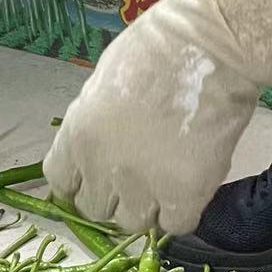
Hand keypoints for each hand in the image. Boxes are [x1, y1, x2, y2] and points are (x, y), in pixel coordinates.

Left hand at [45, 0, 271, 233]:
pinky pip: (174, 226)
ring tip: (164, 186)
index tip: (93, 181)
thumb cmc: (159, 46)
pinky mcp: (184, 194)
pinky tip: (188, 191)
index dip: (78, 185)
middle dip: (112, 198)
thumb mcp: (103, 81)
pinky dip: (181, 214)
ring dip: (145, 210)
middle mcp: (101, 167)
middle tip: (135, 181)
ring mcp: (142, 185)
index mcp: (77, 135)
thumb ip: (94, 121)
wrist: (211, 46)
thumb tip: (99, 146)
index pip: (60, 183)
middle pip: (94, 210)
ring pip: (131, 225)